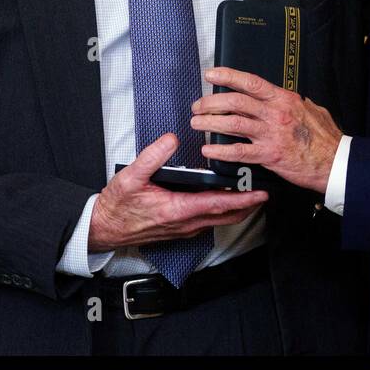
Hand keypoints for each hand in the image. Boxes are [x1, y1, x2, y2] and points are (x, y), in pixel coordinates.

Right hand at [88, 134, 268, 251]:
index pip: (218, 204)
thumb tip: (172, 140)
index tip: (259, 193)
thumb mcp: (131, 176)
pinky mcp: (180, 229)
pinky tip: (224, 201)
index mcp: (177, 209)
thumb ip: (153, 157)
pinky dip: (222, 212)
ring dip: (236, 209)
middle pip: (226, 216)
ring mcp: (184, 228)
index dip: (242, 199)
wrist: (104, 228)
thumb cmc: (117, 206)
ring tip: (251, 196)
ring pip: (218, 220)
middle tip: (265, 194)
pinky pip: (208, 221)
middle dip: (248, 206)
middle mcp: (185, 223)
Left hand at [191, 67, 342, 194]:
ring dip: (210, 123)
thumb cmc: (326, 138)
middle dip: (211, 102)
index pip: (251, 82)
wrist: (335, 162)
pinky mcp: (269, 155)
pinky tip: (209, 150)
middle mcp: (275, 114)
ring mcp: (271, 134)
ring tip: (197, 123)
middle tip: (198, 106)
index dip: (228, 76)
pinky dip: (220, 151)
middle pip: (235, 102)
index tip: (211, 74)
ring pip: (233, 124)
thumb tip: (287, 98)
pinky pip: (239, 152)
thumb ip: (295, 103)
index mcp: (284, 100)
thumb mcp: (312, 109)